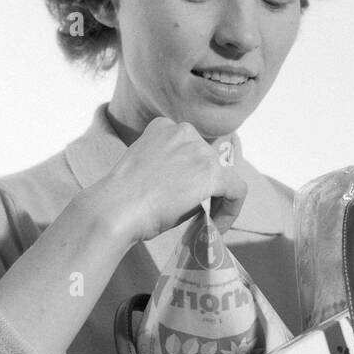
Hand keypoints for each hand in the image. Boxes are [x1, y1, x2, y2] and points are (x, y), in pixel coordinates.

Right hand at [82, 116, 248, 245]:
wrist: (116, 209)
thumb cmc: (121, 200)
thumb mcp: (144, 170)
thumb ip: (167, 169)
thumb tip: (188, 189)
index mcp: (163, 127)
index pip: (190, 149)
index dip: (192, 176)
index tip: (185, 198)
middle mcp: (184, 132)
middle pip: (208, 162)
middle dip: (205, 188)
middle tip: (196, 214)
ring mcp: (200, 151)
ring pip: (224, 177)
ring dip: (218, 201)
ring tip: (205, 223)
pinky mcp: (213, 173)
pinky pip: (237, 191)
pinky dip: (231, 211)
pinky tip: (217, 226)